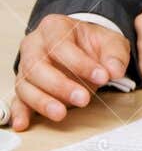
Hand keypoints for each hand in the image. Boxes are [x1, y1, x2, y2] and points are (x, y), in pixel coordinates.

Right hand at [11, 15, 129, 129]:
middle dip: (60, 85)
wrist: (83, 46)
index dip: (80, 63)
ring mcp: (26, 67)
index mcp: (54, 27)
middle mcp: (34, 46)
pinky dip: (19, 112)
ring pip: (25, 85)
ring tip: (61, 114)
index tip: (102, 77)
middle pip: (37, 66)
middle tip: (83, 99)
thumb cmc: (93, 43)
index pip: (61, 45)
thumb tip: (114, 71)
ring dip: (42, 101)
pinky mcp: (25, 86)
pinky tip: (23, 123)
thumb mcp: (111, 42)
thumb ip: (115, 55)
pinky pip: (17, 100)